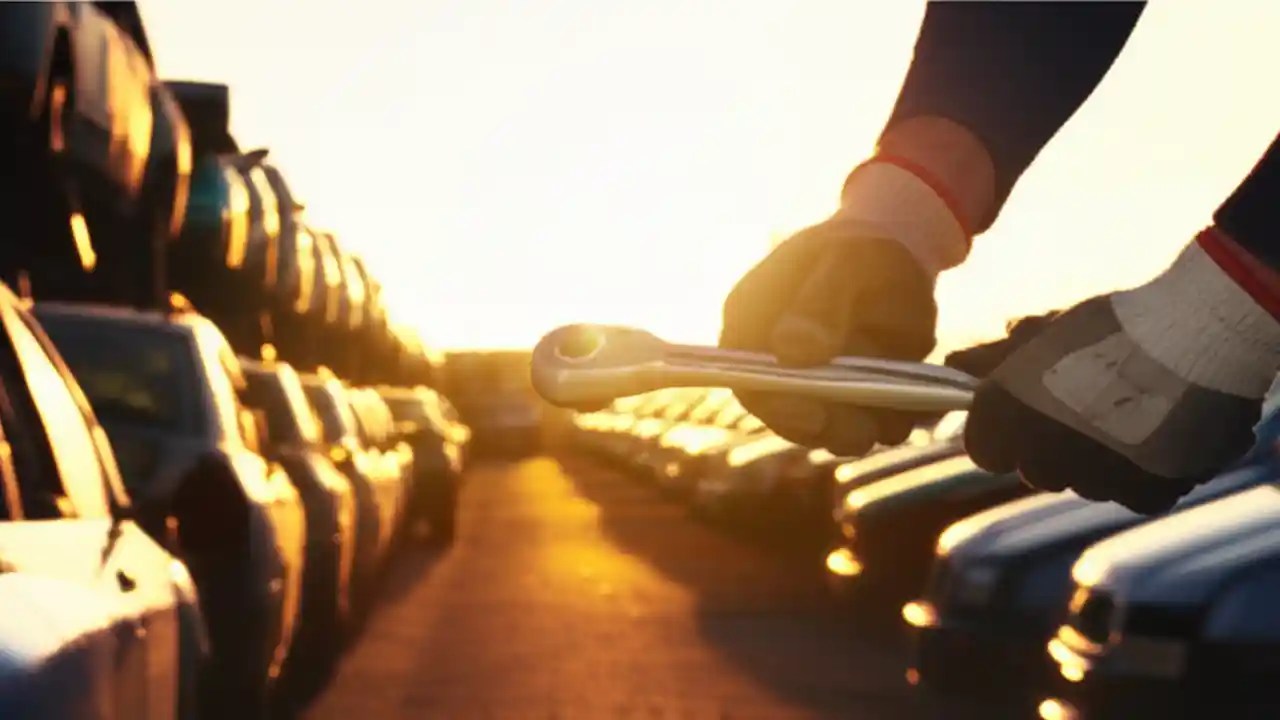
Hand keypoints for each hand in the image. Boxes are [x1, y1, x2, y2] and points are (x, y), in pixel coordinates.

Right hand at [720, 158, 971, 455]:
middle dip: (829, 426)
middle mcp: (771, 362)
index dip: (775, 402)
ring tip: (899, 407)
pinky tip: (914, 400)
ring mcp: (809, 387)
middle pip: (786, 415)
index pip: (746, 375)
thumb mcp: (844, 262)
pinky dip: (891, 421)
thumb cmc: (860, 250)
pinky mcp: (846, 404)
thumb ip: (819, 304)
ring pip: (829, 430)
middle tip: (865, 429)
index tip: (813, 413)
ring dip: (865, 427)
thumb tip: (790, 352)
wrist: (897, 254)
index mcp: (749, 320)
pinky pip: (866, 428)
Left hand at [965, 230, 1279, 512]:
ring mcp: (1092, 483)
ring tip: (1134, 410)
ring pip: (1087, 482)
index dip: (1003, 430)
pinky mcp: (1144, 496)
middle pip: (1038, 468)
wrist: (1195, 337)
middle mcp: (1039, 461)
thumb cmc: (1111, 327)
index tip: (1026, 411)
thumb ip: (993, 358)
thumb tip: (952, 364)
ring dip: (1100, 458)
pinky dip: (1146, 470)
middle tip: (1091, 402)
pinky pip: (1135, 493)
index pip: (984, 449)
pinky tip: (1163, 430)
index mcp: (1002, 422)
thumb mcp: (1045, 336)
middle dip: (1054, 443)